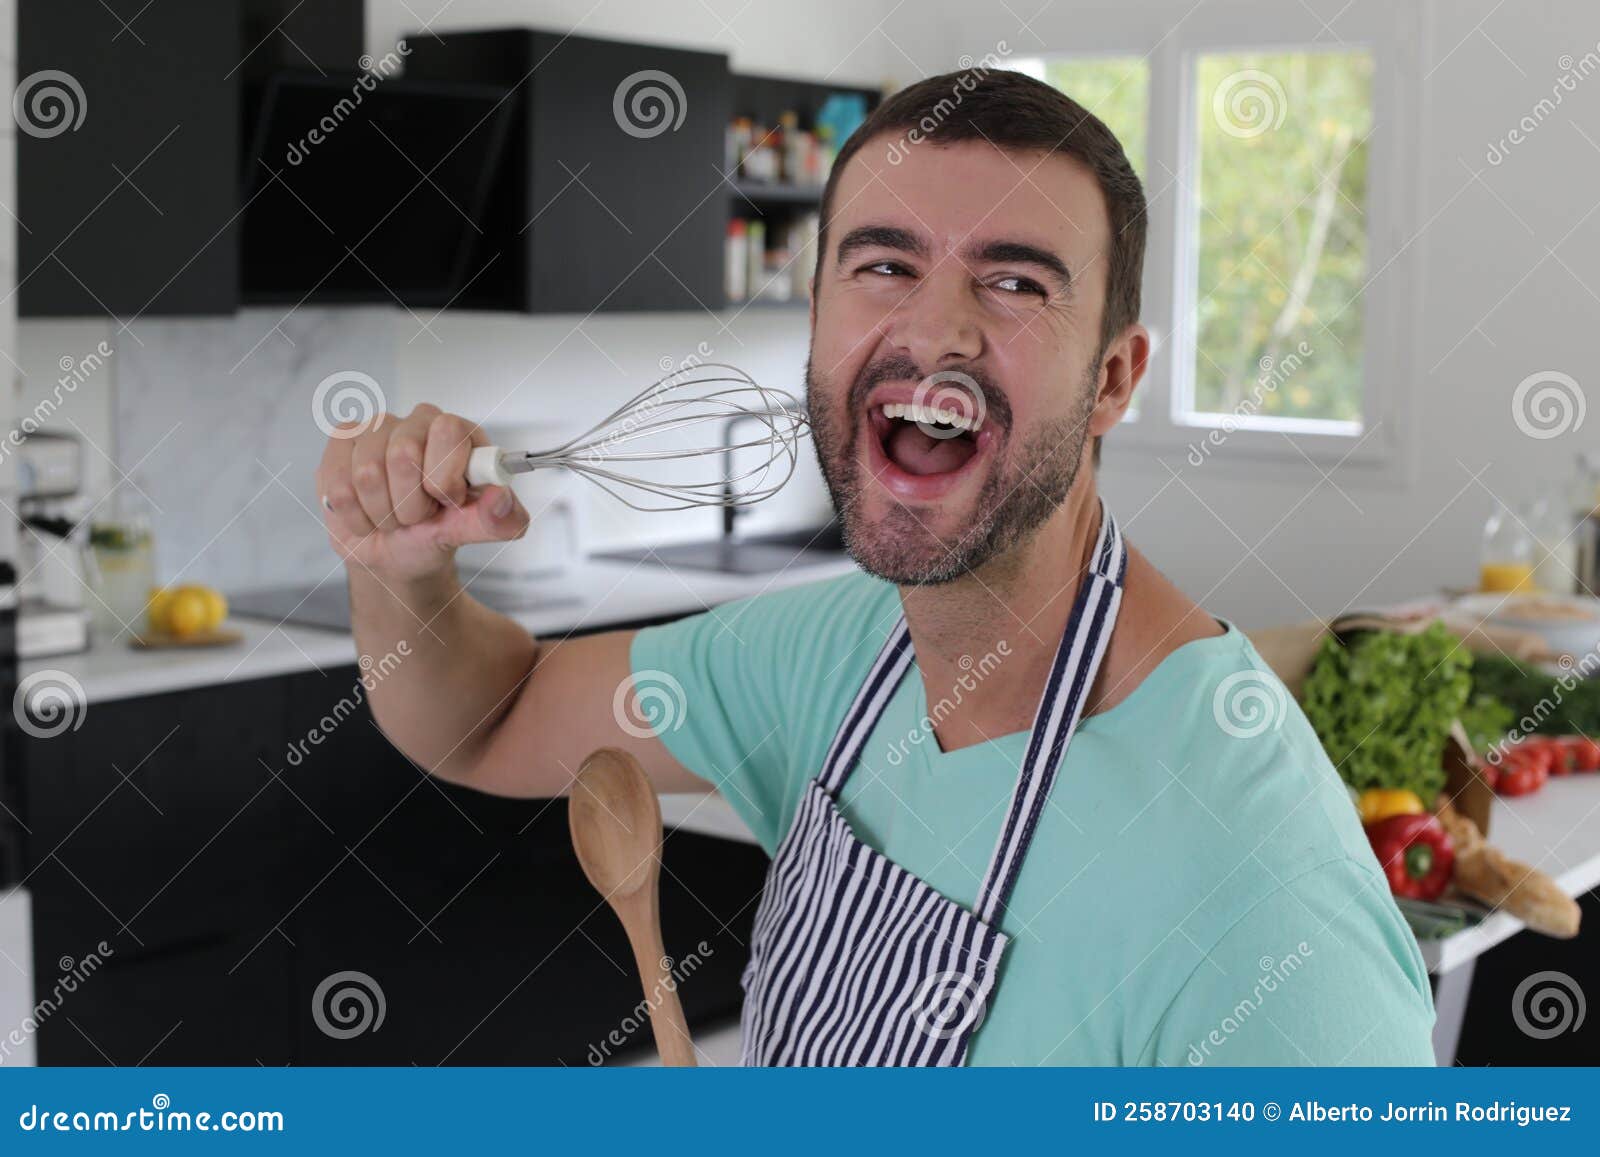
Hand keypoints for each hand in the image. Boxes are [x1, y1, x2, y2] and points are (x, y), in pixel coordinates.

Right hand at [316, 404, 529, 582]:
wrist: (394, 554)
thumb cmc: (434, 535)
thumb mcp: (471, 533)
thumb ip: (498, 520)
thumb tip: (501, 498)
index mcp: (462, 434)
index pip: (449, 432)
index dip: (443, 479)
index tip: (447, 502)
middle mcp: (421, 421)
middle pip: (403, 455)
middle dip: (410, 505)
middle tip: (417, 515)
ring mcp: (379, 427)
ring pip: (367, 472)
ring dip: (382, 513)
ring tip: (393, 516)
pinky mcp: (344, 440)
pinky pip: (339, 483)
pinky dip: (354, 514)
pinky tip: (366, 513)